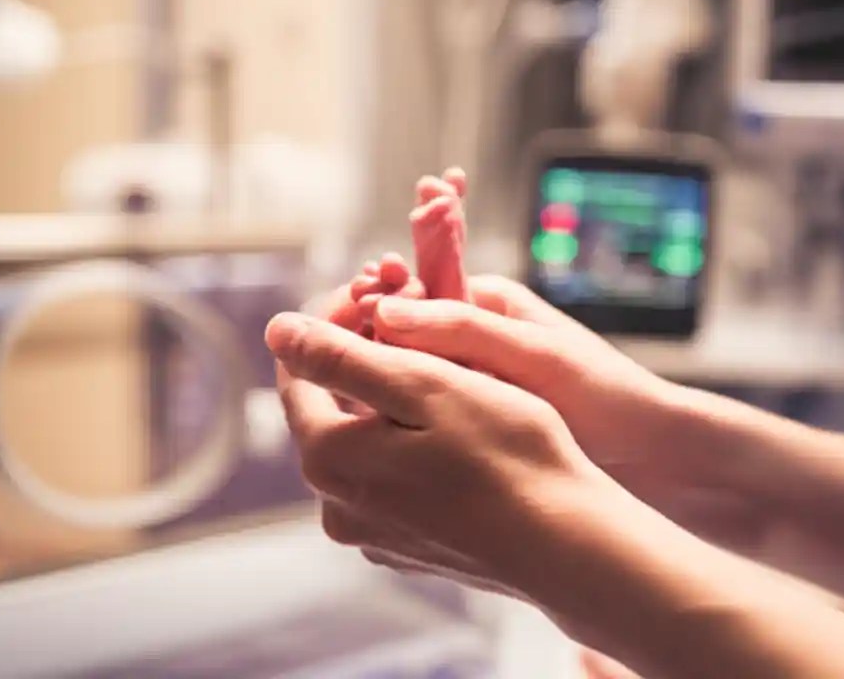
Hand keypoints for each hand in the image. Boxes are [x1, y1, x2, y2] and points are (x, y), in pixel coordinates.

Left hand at [266, 310, 610, 598]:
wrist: (566, 544)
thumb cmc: (506, 453)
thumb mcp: (424, 384)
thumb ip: (342, 357)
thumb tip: (277, 330)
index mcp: (329, 458)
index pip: (300, 373)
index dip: (331, 321)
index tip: (377, 292)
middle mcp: (337, 506)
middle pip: (332, 411)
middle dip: (366, 362)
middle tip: (419, 327)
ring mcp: (375, 535)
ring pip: (367, 448)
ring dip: (394, 407)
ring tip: (449, 377)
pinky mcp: (412, 550)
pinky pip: (398, 483)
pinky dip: (416, 450)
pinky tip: (464, 436)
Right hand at [367, 279, 675, 488]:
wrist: (652, 456)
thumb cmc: (603, 392)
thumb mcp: (533, 353)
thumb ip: (464, 329)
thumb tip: (385, 310)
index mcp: (484, 301)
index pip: (411, 287)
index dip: (375, 293)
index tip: (349, 301)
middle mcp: (467, 337)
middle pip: (394, 331)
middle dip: (361, 335)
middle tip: (331, 347)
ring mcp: (464, 382)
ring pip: (400, 376)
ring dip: (370, 380)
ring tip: (338, 393)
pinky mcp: (468, 423)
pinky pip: (416, 416)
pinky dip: (391, 420)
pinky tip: (367, 438)